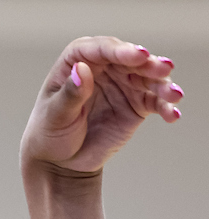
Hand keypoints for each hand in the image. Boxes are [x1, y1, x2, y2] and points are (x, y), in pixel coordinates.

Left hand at [21, 38, 182, 175]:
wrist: (60, 162)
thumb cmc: (50, 134)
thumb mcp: (55, 116)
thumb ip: (70, 95)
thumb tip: (81, 70)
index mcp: (78, 61)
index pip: (101, 50)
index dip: (120, 51)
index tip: (138, 56)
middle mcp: (104, 67)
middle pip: (130, 59)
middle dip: (148, 64)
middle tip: (163, 70)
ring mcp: (122, 84)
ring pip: (147, 78)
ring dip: (163, 85)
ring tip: (174, 95)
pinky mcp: (136, 104)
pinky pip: (154, 102)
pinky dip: (165, 107)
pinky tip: (172, 114)